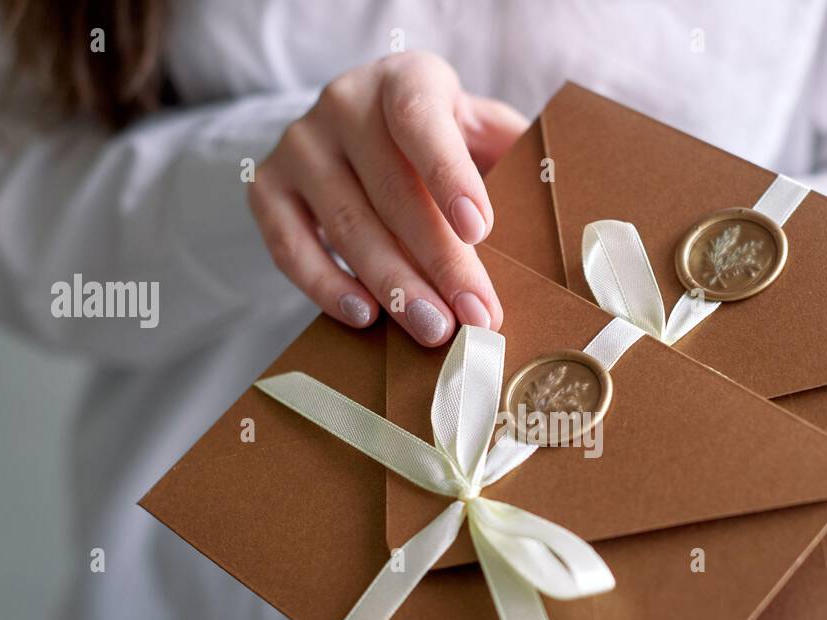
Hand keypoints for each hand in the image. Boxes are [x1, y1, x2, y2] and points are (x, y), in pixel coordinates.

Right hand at [248, 51, 527, 345]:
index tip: (481, 230)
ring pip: (347, 226)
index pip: (420, 122)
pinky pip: (290, 246)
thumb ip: (515, 156)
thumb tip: (559, 205)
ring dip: (394, 287)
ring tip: (434, 330)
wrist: (362, 133)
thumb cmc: (441, 144)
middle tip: (476, 317)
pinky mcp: (267, 187)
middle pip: (392, 192)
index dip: (449, 175)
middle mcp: (344, 102)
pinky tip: (364, 315)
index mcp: (406, 81)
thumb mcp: (482, 132)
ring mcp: (300, 145)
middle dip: (441, 262)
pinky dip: (325, 286)